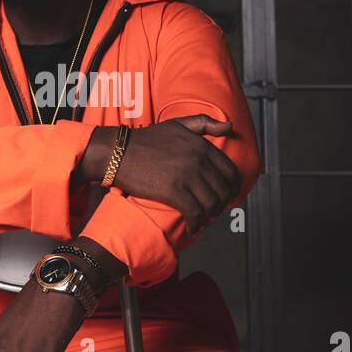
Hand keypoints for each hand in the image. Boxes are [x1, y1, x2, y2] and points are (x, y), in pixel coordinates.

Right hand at [77, 115, 240, 233]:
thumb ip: (205, 123)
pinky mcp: (173, 191)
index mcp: (202, 145)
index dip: (232, 188)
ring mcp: (186, 176)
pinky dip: (196, 224)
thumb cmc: (146, 140)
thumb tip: (229, 126)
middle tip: (213, 211)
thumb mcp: (178, 124)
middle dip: (222, 205)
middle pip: (223, 191)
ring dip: (210, 217)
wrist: (118, 152)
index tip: (226, 196)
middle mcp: (198, 160)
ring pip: (211, 204)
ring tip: (202, 219)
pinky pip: (195, 213)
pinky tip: (192, 227)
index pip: (230, 172)